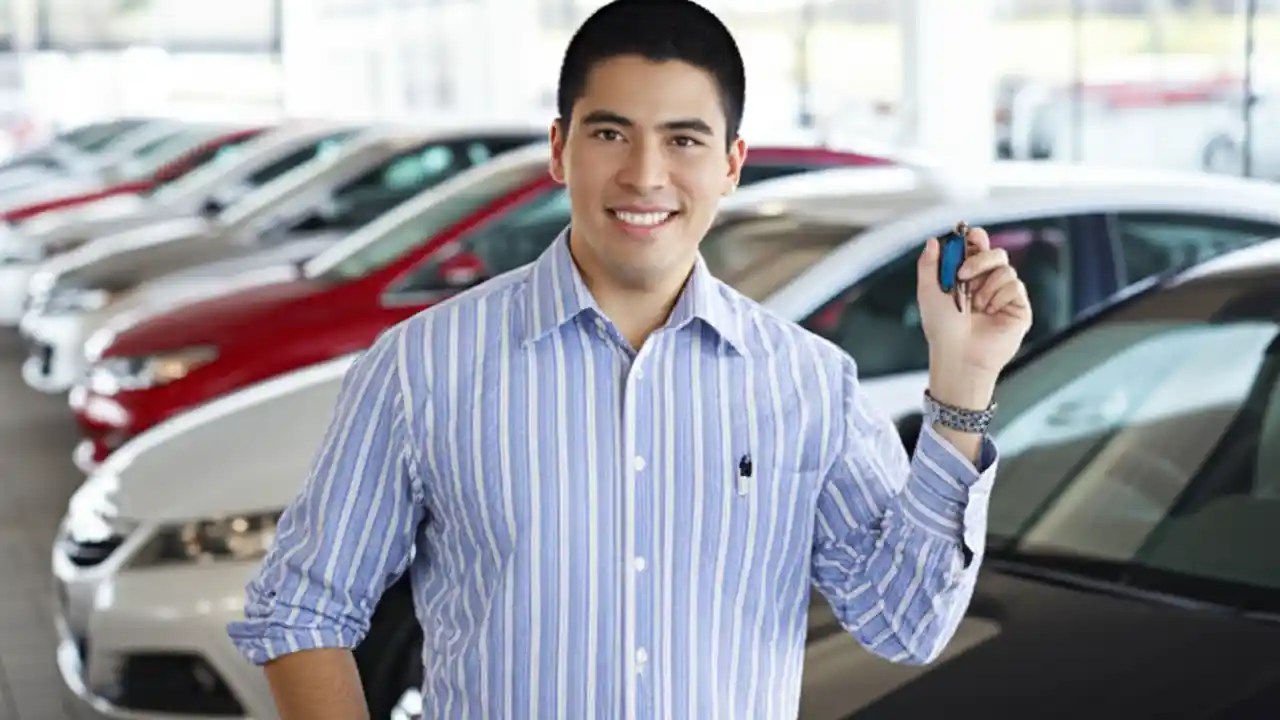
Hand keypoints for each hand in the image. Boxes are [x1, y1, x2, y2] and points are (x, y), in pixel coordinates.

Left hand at [916, 225, 1032, 402]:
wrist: (958, 353)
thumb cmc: (942, 328)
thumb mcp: (928, 292)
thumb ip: (929, 264)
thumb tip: (933, 240)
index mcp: (967, 276)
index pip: (977, 247)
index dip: (975, 238)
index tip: (969, 236)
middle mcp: (987, 283)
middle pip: (995, 253)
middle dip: (979, 259)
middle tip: (963, 276)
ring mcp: (1004, 294)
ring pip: (1006, 268)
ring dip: (985, 285)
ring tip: (974, 306)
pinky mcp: (1019, 307)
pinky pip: (1015, 285)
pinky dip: (998, 296)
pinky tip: (989, 312)